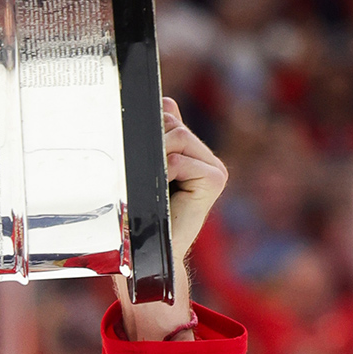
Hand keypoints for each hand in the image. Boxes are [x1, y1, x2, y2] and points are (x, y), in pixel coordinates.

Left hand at [162, 97, 227, 258]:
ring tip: (155, 183)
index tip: (138, 149)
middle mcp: (208, 158)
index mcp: (193, 153)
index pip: (169, 116)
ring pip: (178, 137)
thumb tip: (165, 102)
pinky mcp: (214, 179)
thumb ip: (160, 138)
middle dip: (152, 142)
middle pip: (173, 124)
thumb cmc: (147, 215)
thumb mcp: (149, 171)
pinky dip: (165, 171)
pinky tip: (164, 192)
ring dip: (157, 157)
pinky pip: (179, 160)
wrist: (155, 251)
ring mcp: (214, 168)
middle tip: (147, 173)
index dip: (150, 128)